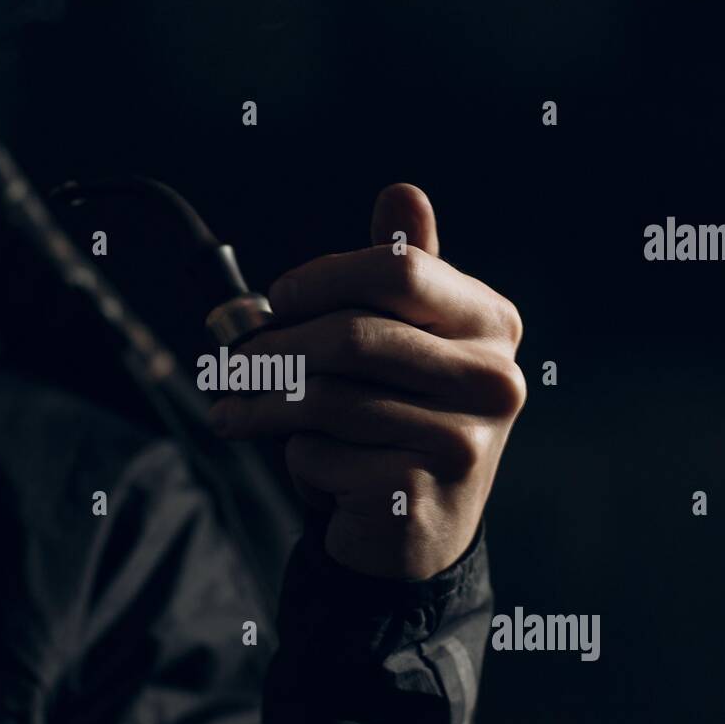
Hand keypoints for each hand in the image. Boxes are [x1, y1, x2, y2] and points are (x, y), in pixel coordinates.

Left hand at [209, 183, 524, 579]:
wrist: (422, 531)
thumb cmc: (404, 417)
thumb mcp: (411, 340)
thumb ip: (403, 273)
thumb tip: (402, 192)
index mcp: (490, 324)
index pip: (399, 269)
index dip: (322, 277)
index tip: (277, 299)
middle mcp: (493, 380)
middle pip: (352, 336)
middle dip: (274, 348)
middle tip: (232, 364)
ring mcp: (462, 443)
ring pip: (327, 400)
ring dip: (262, 406)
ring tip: (233, 413)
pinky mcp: (418, 495)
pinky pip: (321, 456)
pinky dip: (298, 461)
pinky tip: (312, 471)